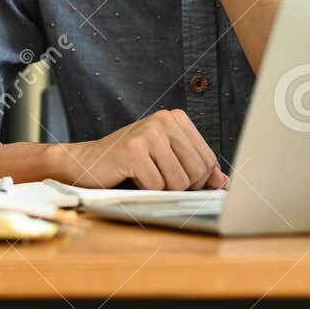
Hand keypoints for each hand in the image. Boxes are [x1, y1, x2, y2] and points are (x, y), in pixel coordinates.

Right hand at [60, 109, 226, 190]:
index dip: (198, 179)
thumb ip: (196, 167)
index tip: (178, 179)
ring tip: (144, 177)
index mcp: (176, 118)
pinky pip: (157, 186)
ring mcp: (148, 133)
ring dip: (162, 189)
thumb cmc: (128, 162)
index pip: (209, 159)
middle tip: (158, 180)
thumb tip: (224, 181)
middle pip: (198, 171)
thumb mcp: (166, 160)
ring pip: (179, 181)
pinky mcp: (133, 151)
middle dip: (182, 186)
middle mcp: (164, 120)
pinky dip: (145, 190)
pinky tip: (131, 177)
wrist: (85, 162)